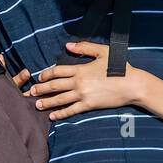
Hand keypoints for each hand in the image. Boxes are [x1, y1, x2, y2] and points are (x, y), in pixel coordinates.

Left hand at [24, 40, 143, 118]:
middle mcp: (79, 83)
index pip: (58, 71)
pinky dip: (60, 114)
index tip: (40, 76)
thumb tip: (67, 46)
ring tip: (37, 105)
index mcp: (80, 69)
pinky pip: (71, 110)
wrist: (132, 84)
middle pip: (54, 86)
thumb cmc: (120, 67)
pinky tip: (53, 116)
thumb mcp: (103, 52)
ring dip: (46, 102)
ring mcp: (83, 95)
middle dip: (41, 89)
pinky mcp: (89, 105)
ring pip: (59, 99)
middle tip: (31, 92)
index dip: (47, 74)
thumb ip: (85, 48)